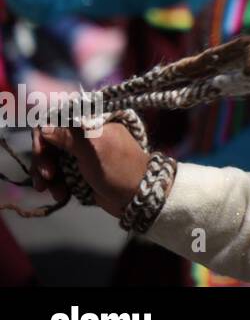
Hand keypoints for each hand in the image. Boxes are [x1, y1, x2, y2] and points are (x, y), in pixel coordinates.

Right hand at [30, 122, 149, 218]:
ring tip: (53, 192)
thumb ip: (69, 136)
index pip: (57, 121)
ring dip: (47, 176)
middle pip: (51, 142)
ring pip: (52, 160)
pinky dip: (56, 184)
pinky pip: (59, 174)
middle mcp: (86, 136)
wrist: (136, 197)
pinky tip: (60, 196)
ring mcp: (82, 154)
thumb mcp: (94, 149)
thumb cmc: (119, 170)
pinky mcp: (80, 171)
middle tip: (45, 179)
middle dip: (44, 161)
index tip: (42, 154)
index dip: (44, 137)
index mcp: (93, 123)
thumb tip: (44, 126)